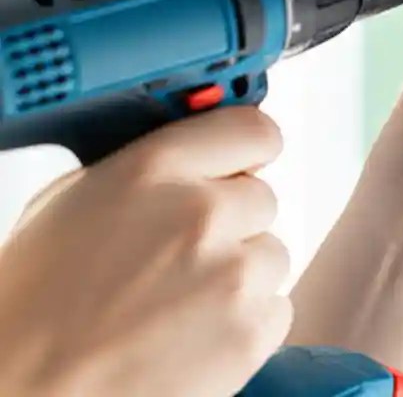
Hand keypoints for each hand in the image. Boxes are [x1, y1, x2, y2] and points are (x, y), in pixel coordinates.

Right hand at [0, 108, 289, 396]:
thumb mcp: (74, 202)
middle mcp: (201, 214)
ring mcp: (232, 274)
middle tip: (179, 257)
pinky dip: (245, 323)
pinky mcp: (251, 331)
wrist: (28, 393)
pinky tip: (190, 335)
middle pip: (262, 200)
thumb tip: (204, 160)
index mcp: (154, 169)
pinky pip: (275, 309)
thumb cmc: (33, 305)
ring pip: (271, 256)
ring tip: (175, 303)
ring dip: (239, 276)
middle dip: (232, 224)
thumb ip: (151, 170)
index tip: (242, 166)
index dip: (248, 152)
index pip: (254, 131)